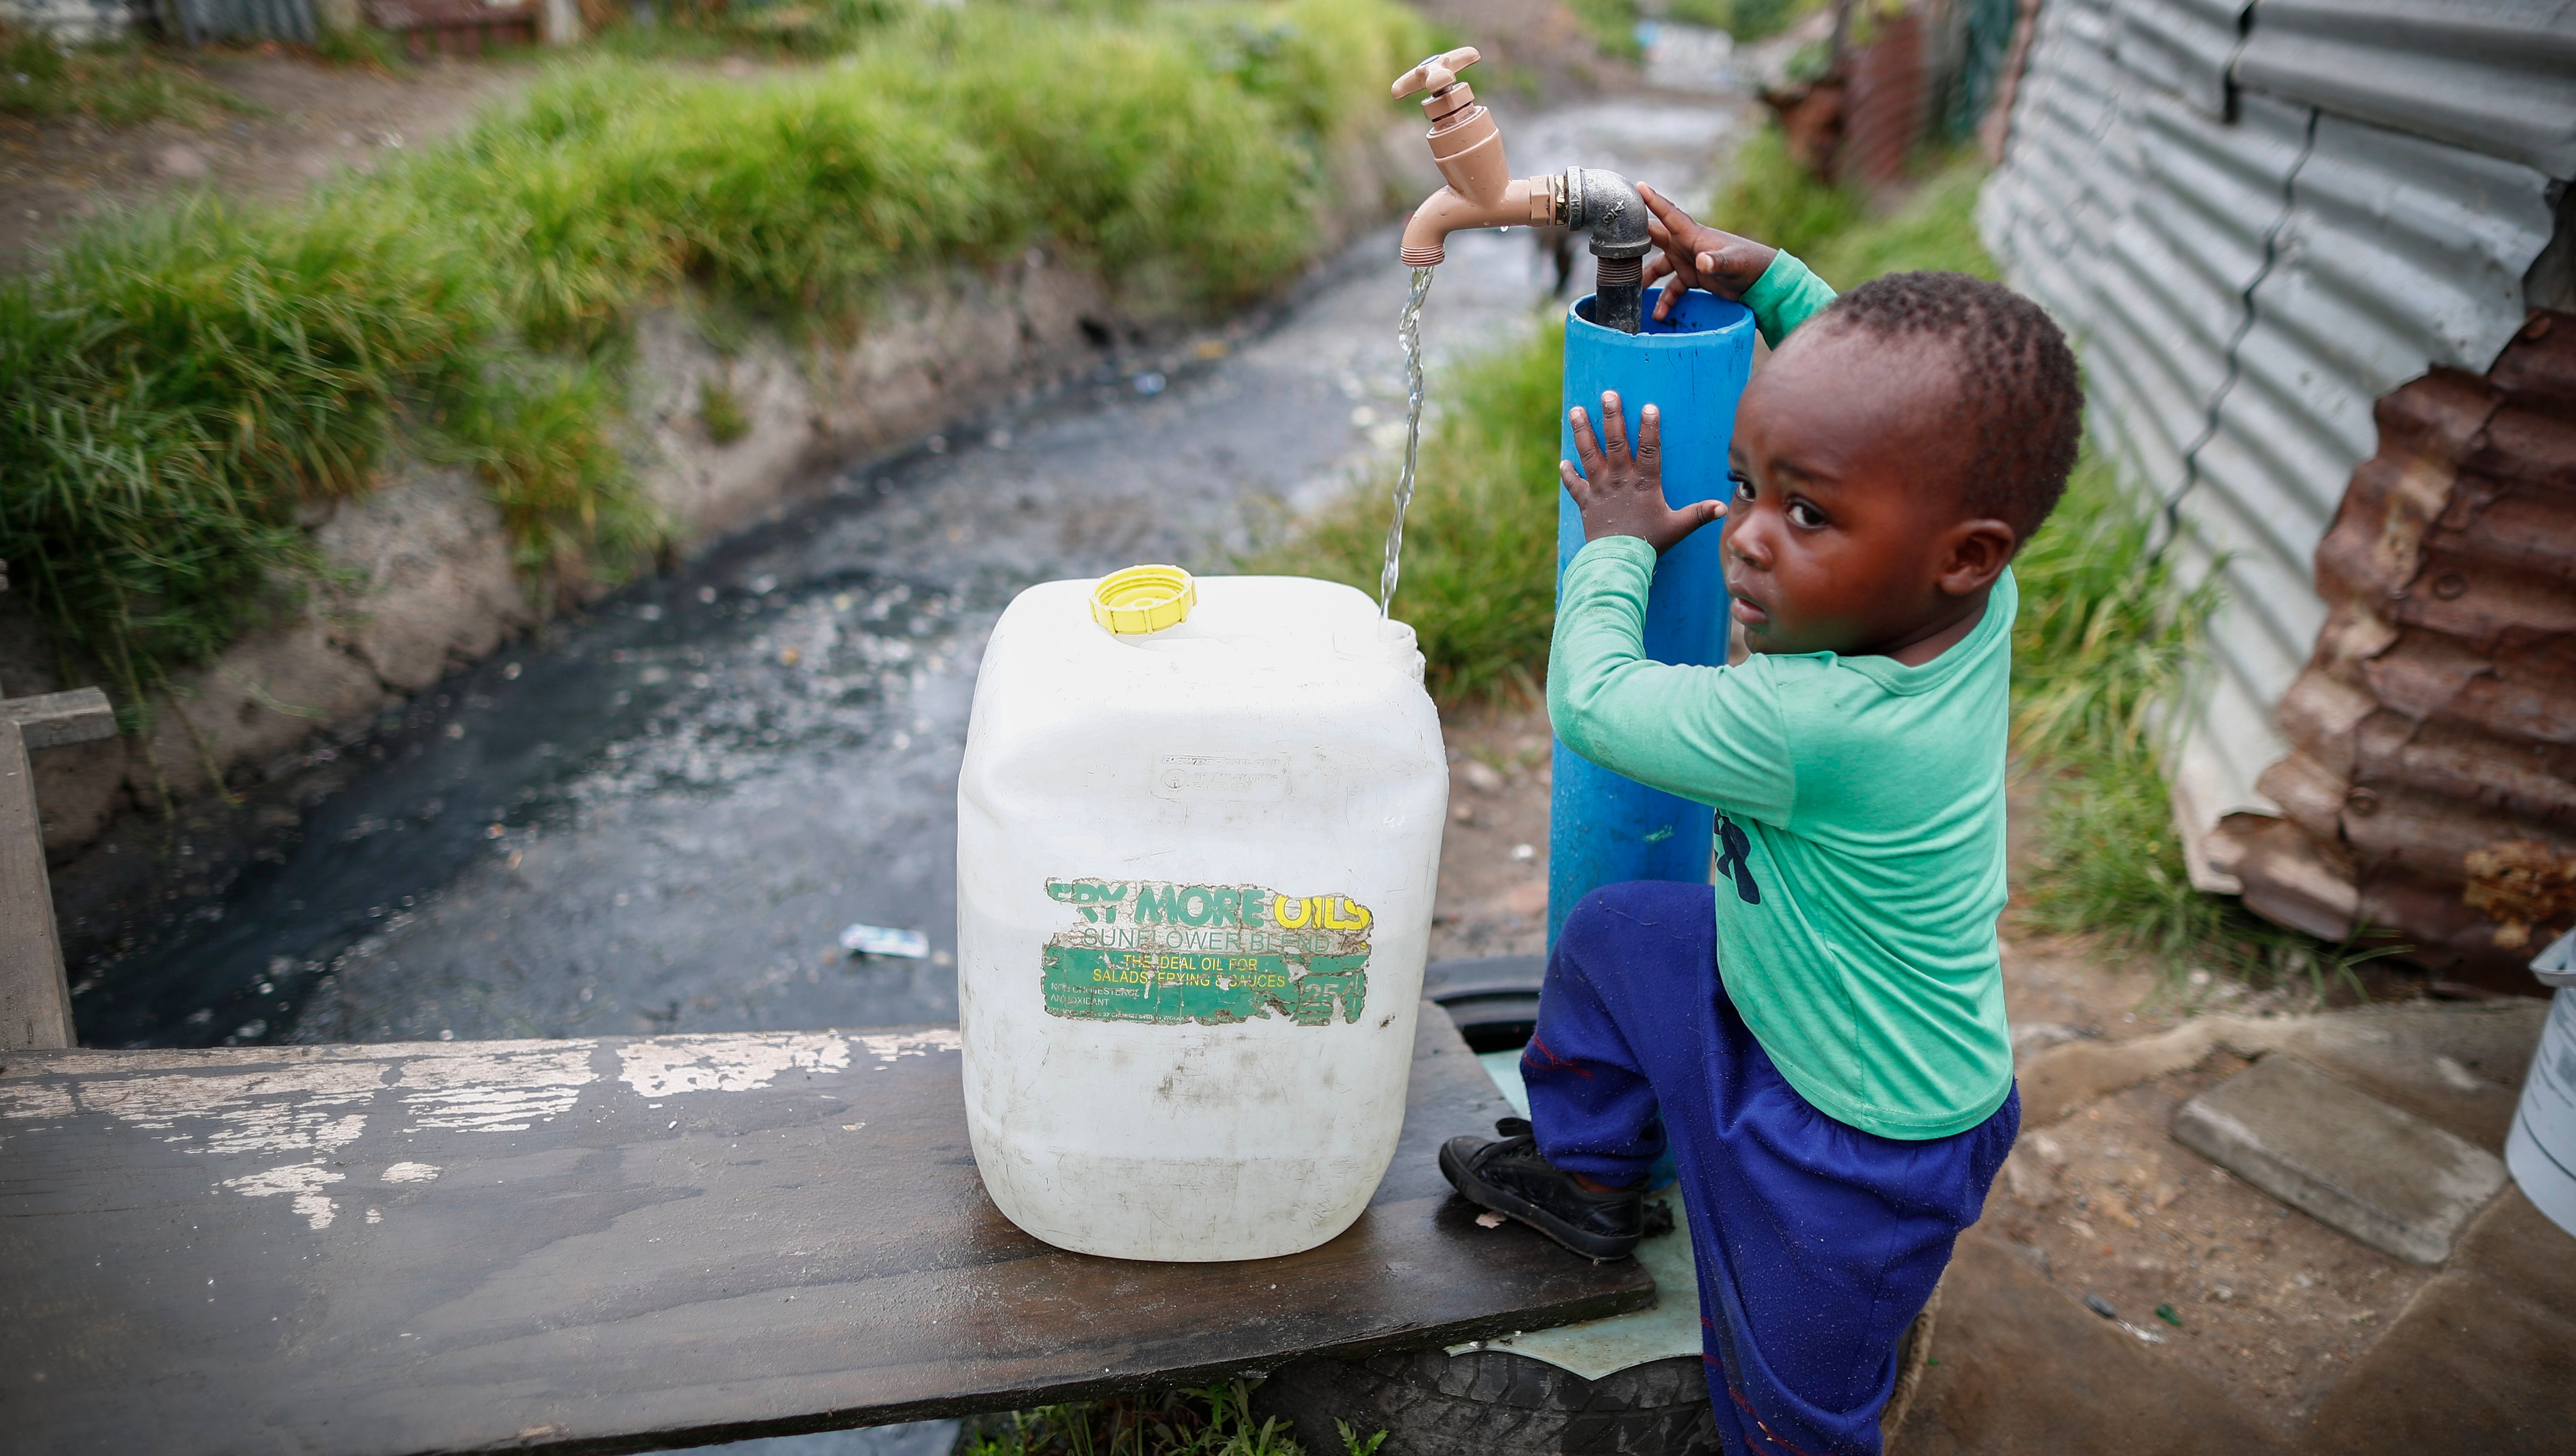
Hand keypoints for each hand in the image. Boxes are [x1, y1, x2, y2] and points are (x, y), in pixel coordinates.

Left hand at [1561, 391, 1724, 551]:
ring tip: (1575, 411)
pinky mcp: (1586, 503)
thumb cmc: (1651, 543)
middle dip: (1611, 417)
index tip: (1649, 406)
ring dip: (1582, 432)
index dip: (1649, 428)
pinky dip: (1568, 474)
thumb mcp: (1678, 527)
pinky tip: (1563, 462)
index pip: (1649, 449)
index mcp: (1645, 483)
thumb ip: (1699, 513)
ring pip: (1589, 455)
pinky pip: (1575, 486)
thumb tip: (1723, 507)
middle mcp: (1620, 481)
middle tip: (1608, 394)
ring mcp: (1600, 490)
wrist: (1618, 562)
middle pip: (1615, 443)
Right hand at [1636, 182, 1778, 322]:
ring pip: (1657, 268)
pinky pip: (1671, 289)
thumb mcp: (1733, 263)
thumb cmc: (1749, 264)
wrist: (1762, 281)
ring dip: (1644, 280)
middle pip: (1654, 239)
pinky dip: (1664, 301)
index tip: (1637, 186)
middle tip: (1613, 242)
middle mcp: (1686, 245)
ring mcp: (1687, 261)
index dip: (1653, 201)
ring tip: (1628, 293)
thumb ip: (1717, 261)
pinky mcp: (1692, 278)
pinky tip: (1659, 315)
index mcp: (1693, 235)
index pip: (1669, 215)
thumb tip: (1702, 262)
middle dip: (1634, 240)